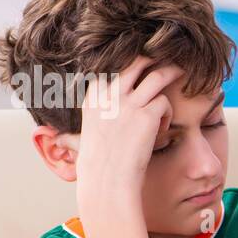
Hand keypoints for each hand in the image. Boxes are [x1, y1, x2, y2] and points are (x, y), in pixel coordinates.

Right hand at [75, 55, 182, 212]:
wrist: (107, 180)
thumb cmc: (96, 165)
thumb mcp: (81, 139)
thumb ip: (76, 130)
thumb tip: (56, 138)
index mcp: (92, 97)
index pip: (111, 66)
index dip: (127, 62)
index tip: (139, 64)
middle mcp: (109, 95)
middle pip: (136, 61)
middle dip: (153, 57)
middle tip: (166, 58)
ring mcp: (128, 103)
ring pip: (157, 75)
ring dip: (171, 72)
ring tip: (181, 72)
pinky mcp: (147, 115)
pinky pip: (165, 102)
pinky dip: (167, 114)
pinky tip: (160, 130)